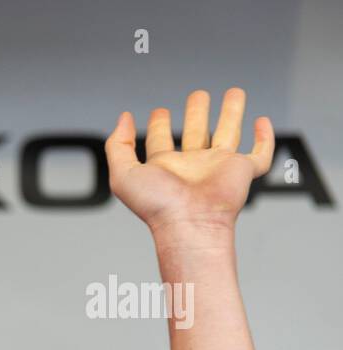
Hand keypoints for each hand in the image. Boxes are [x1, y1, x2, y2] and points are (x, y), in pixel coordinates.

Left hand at [105, 87, 274, 237]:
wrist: (189, 223)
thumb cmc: (157, 206)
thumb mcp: (123, 174)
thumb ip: (118, 145)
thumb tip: (123, 118)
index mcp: (165, 167)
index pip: (162, 140)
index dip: (159, 125)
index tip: (159, 112)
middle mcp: (192, 166)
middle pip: (196, 132)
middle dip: (196, 113)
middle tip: (198, 95)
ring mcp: (218, 167)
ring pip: (228, 133)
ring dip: (232, 112)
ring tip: (235, 92)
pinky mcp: (242, 171)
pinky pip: (260, 154)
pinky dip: (265, 138)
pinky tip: (262, 121)